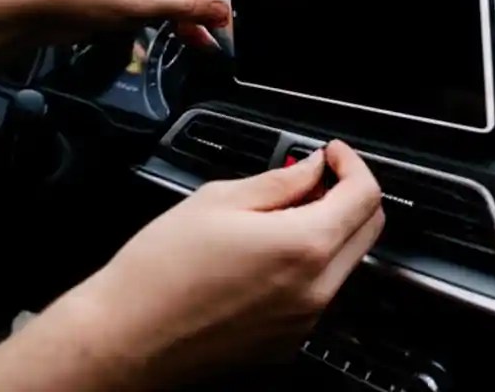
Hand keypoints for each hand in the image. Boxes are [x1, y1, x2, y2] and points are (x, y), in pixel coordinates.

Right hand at [26, 141, 383, 388]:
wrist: (125, 338)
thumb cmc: (159, 271)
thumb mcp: (219, 200)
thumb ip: (280, 180)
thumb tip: (314, 167)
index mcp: (304, 246)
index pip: (365, 195)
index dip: (352, 164)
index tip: (333, 153)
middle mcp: (316, 289)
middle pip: (369, 229)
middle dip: (351, 195)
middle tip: (315, 177)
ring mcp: (305, 320)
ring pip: (347, 262)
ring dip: (332, 229)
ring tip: (283, 212)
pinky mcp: (288, 341)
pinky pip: (321, 292)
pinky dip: (312, 264)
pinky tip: (271, 251)